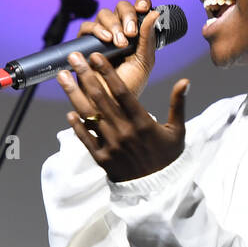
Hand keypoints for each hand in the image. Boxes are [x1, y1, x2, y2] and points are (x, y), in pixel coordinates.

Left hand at [58, 37, 190, 182]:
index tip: (96, 56)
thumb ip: (178, 104)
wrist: (159, 191)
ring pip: (89, 115)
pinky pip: (86, 139)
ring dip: (73, 94)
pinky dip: (77, 125)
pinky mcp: (103, 159)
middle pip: (100, 98)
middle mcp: (124, 132)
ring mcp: (111, 145)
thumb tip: (185, 82)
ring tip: (62, 77)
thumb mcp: (178, 131)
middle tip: (73, 56)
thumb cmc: (168, 157)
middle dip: (85, 75)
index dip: (107, 72)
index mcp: (143, 122)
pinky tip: (69, 111)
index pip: (122, 92)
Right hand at [76, 0, 159, 98]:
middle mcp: (119, 29)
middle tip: (131, 33)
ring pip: (105, 14)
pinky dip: (96, 29)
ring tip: (119, 43)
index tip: (143, 8)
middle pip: (121, 7)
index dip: (141, 3)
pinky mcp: (85, 42)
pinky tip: (106, 40)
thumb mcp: (144, 61)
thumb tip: (155, 13)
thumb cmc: (130, 84)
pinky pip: (87, 27)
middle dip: (127, 16)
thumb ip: (148, 38)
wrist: (112, 103)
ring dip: (113, 25)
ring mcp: (102, 34)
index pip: (139, 9)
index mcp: (136, 32)